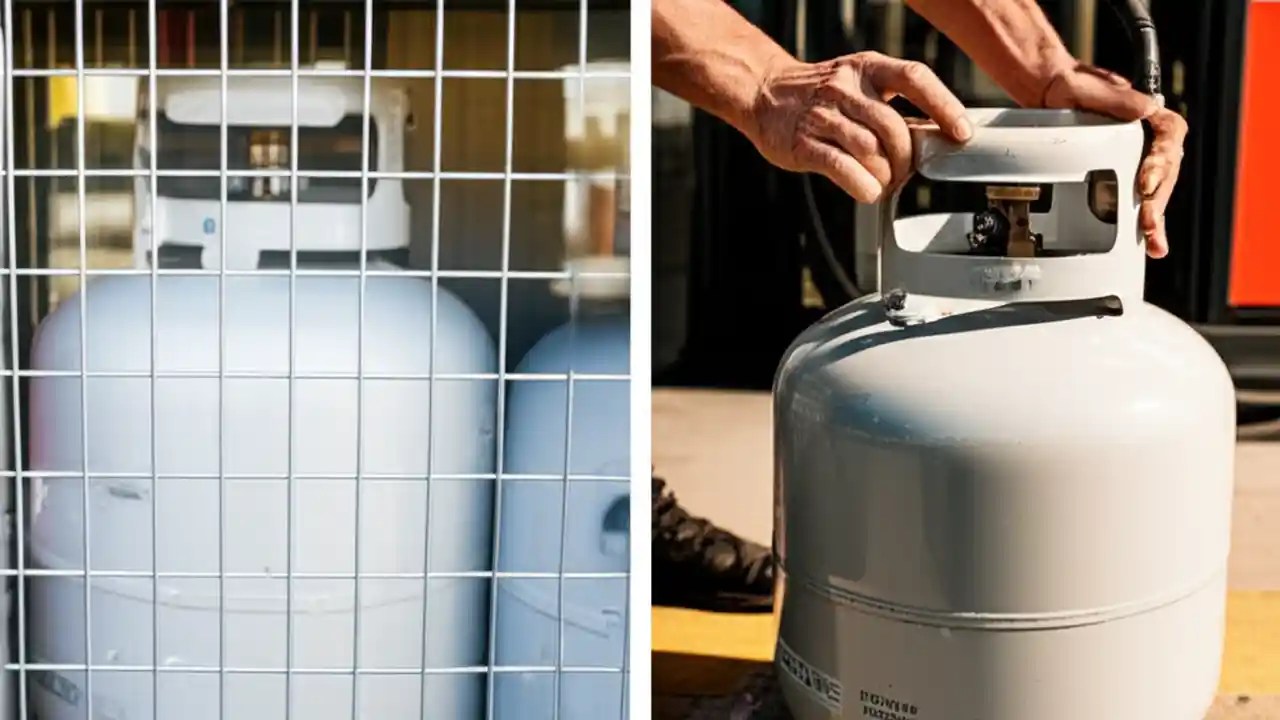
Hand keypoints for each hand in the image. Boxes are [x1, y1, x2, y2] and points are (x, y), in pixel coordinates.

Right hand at [748, 51, 971, 202]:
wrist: (764, 93)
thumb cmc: (819, 95)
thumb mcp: (859, 86)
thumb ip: (893, 109)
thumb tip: (935, 137)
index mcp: (867, 68)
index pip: (915, 79)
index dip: (944, 105)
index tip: (961, 132)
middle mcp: (845, 87)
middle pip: (893, 127)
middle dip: (906, 159)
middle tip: (903, 172)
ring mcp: (822, 115)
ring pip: (869, 151)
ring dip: (885, 175)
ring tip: (883, 182)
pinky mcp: (803, 144)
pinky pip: (843, 168)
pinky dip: (863, 185)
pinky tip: (867, 190)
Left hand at [1042, 63, 1187, 258]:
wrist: (1051, 93)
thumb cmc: (1070, 87)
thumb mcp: (1087, 87)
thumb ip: (1116, 98)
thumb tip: (1144, 111)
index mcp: (1149, 114)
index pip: (1169, 137)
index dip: (1161, 162)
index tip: (1146, 182)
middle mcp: (1148, 138)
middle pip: (1164, 171)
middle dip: (1157, 200)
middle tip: (1148, 223)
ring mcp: (1137, 157)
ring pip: (1155, 189)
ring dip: (1155, 217)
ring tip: (1154, 242)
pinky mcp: (1123, 174)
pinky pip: (1138, 198)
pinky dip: (1143, 221)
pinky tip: (1149, 242)